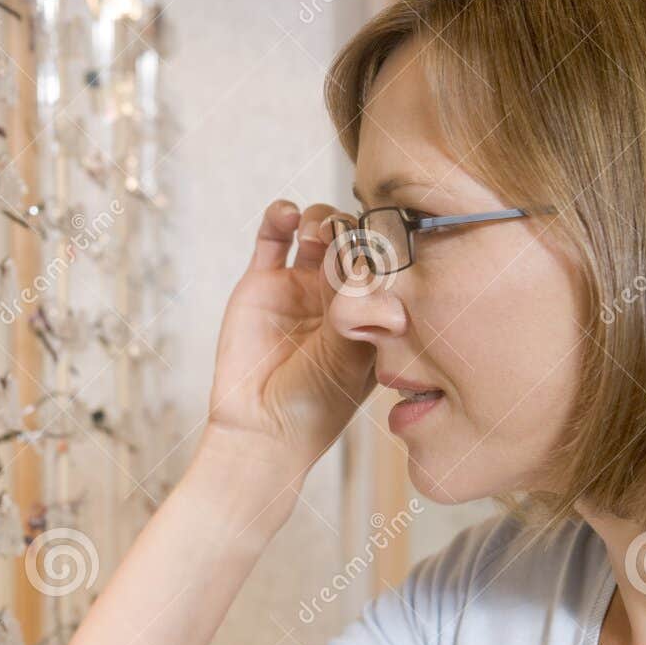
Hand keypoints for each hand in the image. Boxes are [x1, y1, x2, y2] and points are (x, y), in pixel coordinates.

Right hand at [199, 200, 377, 477]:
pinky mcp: (263, 281)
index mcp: (372, 312)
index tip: (384, 247)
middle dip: (355, 227)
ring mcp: (301, 285)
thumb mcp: (346, 364)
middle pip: (355, 236)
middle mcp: (339, 294)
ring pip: (318, 228)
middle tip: (349, 239)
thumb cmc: (313, 408)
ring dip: (323, 217)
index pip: (387, 262)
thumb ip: (356, 316)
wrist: (258, 429)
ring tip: (318, 233)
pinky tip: (287, 215)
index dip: (387, 246)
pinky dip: (281, 215)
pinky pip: (274, 235)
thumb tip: (370, 272)